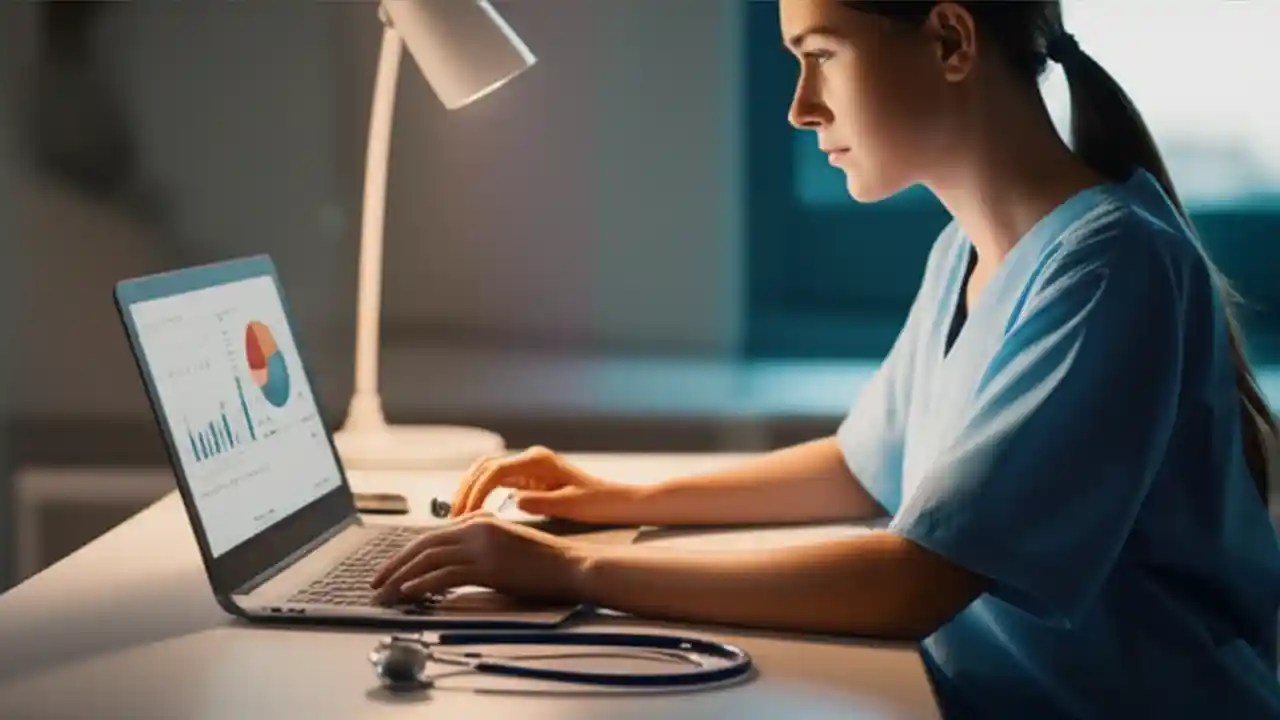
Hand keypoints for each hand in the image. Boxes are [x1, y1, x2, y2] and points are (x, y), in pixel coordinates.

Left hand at [369, 513, 590, 604]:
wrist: (570, 566)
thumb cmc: (542, 562)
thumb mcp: (505, 545)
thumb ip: (477, 547)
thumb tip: (449, 564)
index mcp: (478, 520)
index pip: (431, 536)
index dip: (405, 554)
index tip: (389, 570)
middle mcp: (476, 527)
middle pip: (423, 545)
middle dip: (395, 565)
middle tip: (375, 583)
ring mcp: (482, 546)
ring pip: (429, 560)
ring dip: (401, 578)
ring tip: (383, 594)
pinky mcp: (488, 566)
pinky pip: (445, 574)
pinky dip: (422, 584)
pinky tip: (407, 593)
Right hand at [449, 445, 639, 522]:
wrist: (616, 501)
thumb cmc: (598, 503)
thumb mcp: (569, 506)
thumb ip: (540, 502)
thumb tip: (512, 501)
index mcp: (538, 461)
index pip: (495, 471)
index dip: (476, 492)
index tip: (466, 513)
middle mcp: (530, 459)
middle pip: (485, 467)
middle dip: (466, 490)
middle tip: (454, 516)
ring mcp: (529, 466)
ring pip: (487, 471)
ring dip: (470, 489)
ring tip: (458, 514)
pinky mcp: (530, 477)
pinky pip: (497, 480)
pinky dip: (482, 492)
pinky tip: (476, 510)